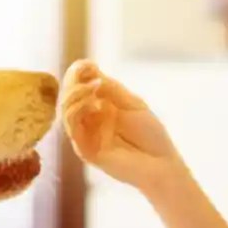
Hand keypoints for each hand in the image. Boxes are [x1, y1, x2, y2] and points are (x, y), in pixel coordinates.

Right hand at [59, 59, 182, 192]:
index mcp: (99, 108)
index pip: (78, 87)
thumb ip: (110, 89)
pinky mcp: (85, 151)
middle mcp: (89, 121)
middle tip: (89, 73)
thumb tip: (88, 70)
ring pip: (66, 110)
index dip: (78, 73)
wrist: (161, 163)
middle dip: (74, 80)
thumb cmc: (151, 135)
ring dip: (76, 94)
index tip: (88, 63)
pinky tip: (96, 104)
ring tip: (94, 87)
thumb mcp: (132, 103)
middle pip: (68, 96)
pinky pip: (72, 128)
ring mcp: (86, 136)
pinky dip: (79, 110)